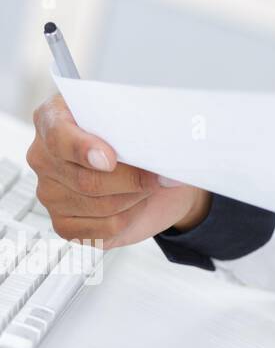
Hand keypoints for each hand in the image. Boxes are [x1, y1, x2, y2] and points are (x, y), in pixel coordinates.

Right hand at [27, 94, 211, 248]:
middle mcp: (44, 157)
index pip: (58, 136)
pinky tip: (136, 203)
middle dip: (132, 179)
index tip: (110, 160)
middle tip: (157, 174)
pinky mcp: (64, 224)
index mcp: (54, 118)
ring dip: (136, 196)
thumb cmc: (140, 137)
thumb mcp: (139, 119)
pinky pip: (103, 228)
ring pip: (99, 205)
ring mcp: (49, 193)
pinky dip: (130, 217)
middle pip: (86, 179)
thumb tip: (155, 149)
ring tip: (149, 184)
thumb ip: (135, 123)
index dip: (83, 149)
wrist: (153, 172)